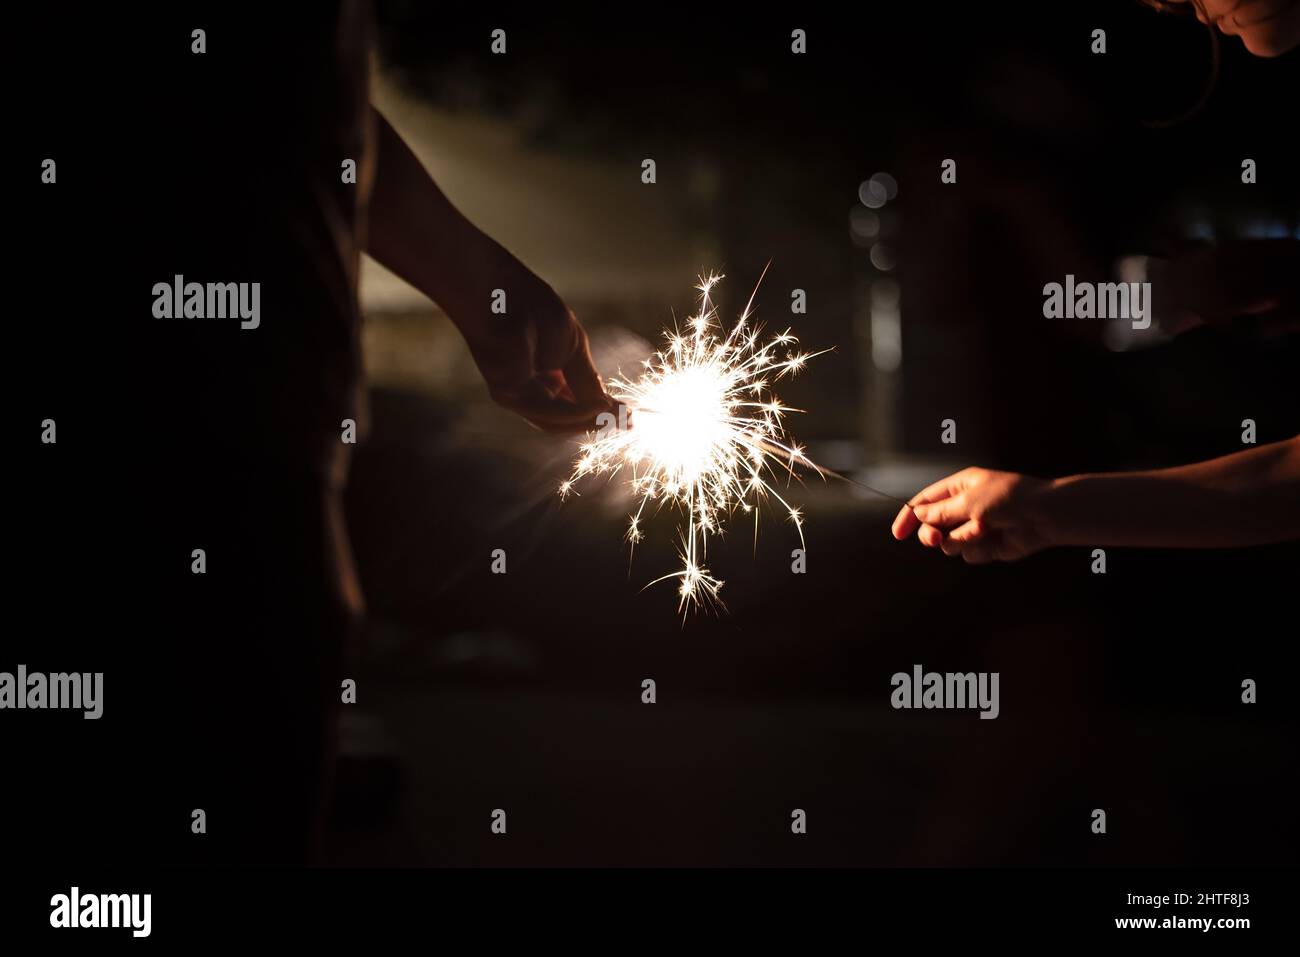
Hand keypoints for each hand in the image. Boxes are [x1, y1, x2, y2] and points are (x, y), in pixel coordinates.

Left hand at [462, 281, 617, 433]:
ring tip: (619, 418)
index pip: (576, 403)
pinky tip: (597, 407)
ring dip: (590, 421)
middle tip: (630, 422)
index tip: (631, 416)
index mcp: (546, 376)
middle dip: (599, 422)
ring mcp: (518, 394)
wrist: (501, 290)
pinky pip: (547, 411)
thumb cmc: (532, 308)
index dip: (602, 412)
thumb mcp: (573, 346)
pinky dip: (574, 412)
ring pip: (557, 423)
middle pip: (567, 420)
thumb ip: (587, 379)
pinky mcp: (508, 393)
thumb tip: (609, 408)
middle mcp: (531, 390)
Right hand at [891, 467, 1052, 562]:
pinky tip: (994, 540)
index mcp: (959, 487)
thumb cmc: (1009, 498)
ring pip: (949, 544)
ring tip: (981, 531)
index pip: (925, 501)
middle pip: (932, 526)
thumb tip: (918, 514)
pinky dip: (978, 549)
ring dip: (961, 540)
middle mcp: (964, 507)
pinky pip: (969, 554)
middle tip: (936, 540)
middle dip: (933, 535)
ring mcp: (975, 527)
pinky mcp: (987, 546)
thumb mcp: (969, 501)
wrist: (1044, 516)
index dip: (909, 517)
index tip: (898, 533)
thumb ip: (941, 511)